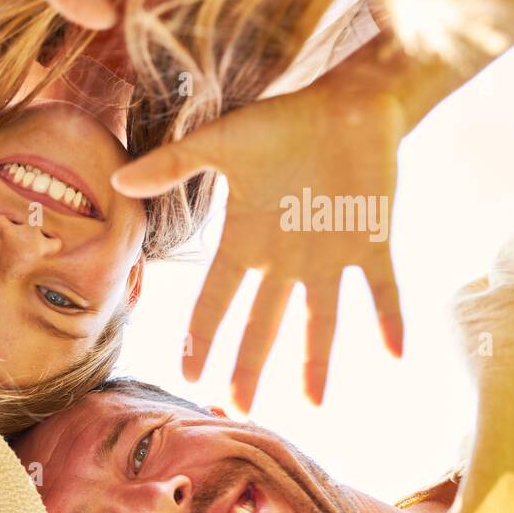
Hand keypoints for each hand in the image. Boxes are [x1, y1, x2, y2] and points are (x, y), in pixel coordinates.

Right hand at [112, 74, 406, 410]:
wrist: (346, 103)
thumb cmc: (279, 123)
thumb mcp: (220, 143)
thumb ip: (173, 165)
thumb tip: (118, 181)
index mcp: (244, 242)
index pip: (216, 300)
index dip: (202, 338)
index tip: (189, 377)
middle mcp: (283, 261)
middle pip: (262, 324)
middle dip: (250, 366)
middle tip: (237, 409)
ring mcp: (329, 256)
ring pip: (320, 320)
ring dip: (316, 360)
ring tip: (315, 404)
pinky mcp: (372, 242)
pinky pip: (382, 288)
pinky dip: (390, 318)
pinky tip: (395, 352)